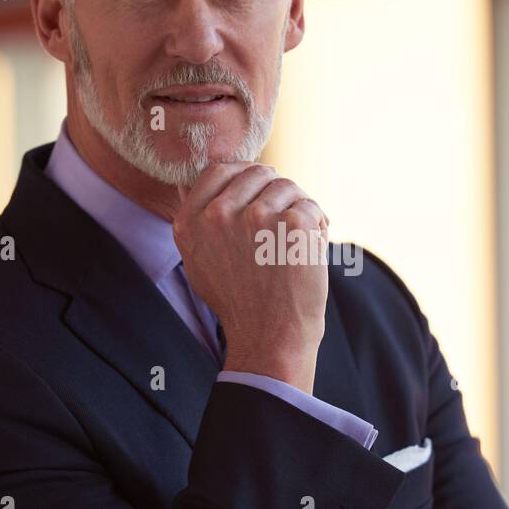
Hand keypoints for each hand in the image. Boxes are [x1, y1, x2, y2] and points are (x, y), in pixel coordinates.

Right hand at [173, 162, 329, 394]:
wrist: (269, 338)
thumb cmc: (240, 301)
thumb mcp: (199, 259)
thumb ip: (199, 218)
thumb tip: (204, 176)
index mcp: (190, 221)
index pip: (220, 170)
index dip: (245, 178)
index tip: (259, 198)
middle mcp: (218, 215)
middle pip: (259, 173)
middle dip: (277, 194)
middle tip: (282, 228)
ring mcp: (256, 217)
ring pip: (289, 187)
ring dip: (299, 209)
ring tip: (296, 243)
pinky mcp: (292, 224)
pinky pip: (311, 206)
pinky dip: (318, 226)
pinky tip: (310, 251)